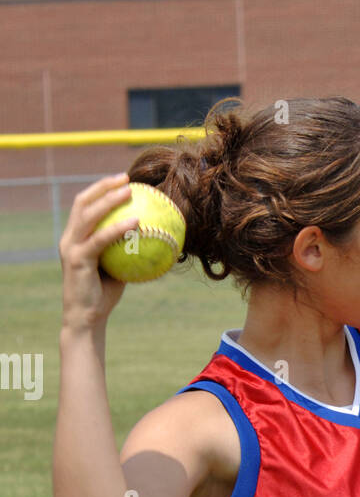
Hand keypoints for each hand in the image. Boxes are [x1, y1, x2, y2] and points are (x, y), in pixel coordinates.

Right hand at [59, 173, 139, 332]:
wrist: (86, 319)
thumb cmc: (103, 296)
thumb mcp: (118, 269)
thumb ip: (127, 251)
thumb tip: (153, 237)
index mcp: (76, 238)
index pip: (85, 205)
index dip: (101, 189)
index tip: (123, 180)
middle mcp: (69, 238)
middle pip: (83, 202)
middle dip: (103, 186)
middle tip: (127, 178)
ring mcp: (71, 248)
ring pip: (88, 215)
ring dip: (109, 199)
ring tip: (130, 191)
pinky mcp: (77, 259)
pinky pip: (100, 239)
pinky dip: (117, 228)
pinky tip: (136, 221)